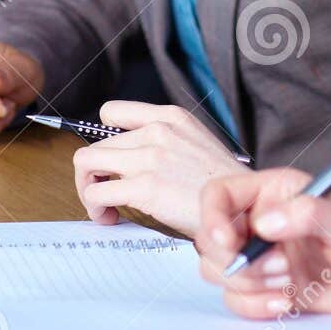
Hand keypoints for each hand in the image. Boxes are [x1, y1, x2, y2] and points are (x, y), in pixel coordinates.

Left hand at [73, 102, 248, 235]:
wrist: (244, 208)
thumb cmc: (223, 187)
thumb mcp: (198, 145)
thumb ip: (167, 142)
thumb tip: (133, 157)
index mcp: (172, 117)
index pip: (111, 111)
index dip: (105, 139)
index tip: (109, 160)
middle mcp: (158, 130)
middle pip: (97, 145)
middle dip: (95, 173)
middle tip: (108, 194)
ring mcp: (150, 157)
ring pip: (86, 163)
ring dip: (87, 188)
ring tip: (104, 206)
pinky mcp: (145, 186)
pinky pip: (96, 192)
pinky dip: (94, 208)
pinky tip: (110, 217)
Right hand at [195, 166, 330, 325]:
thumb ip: (309, 214)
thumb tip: (266, 222)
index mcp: (277, 192)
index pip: (219, 194)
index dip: (212, 217)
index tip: (230, 240)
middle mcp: (263, 223)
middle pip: (210, 239)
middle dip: (239, 260)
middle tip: (281, 266)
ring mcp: (264, 259)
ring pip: (219, 273)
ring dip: (250, 285)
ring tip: (291, 283)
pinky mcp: (269, 291)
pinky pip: (237, 301)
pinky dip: (256, 307)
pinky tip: (288, 304)